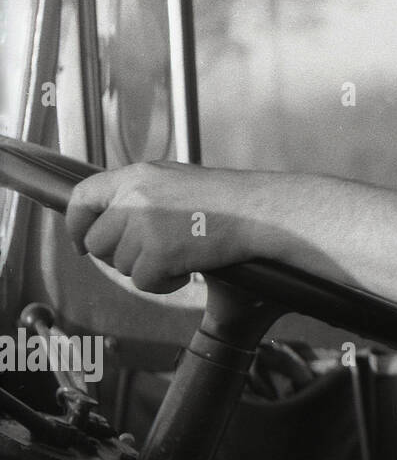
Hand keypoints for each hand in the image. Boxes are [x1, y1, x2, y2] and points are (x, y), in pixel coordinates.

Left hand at [66, 162, 259, 293]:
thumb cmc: (227, 200)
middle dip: (119, 256)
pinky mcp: (159, 252)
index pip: (82, 197)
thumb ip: (139, 195)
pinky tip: (186, 270)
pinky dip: (164, 283)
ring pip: (122, 265)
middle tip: (151, 256)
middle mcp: (134, 197)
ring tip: (179, 257)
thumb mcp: (175, 180)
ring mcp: (145, 225)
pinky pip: (143, 282)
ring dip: (148, 270)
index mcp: (137, 175)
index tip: (81, 242)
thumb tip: (113, 222)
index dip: (76, 225)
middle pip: (97, 241)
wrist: (258, 211)